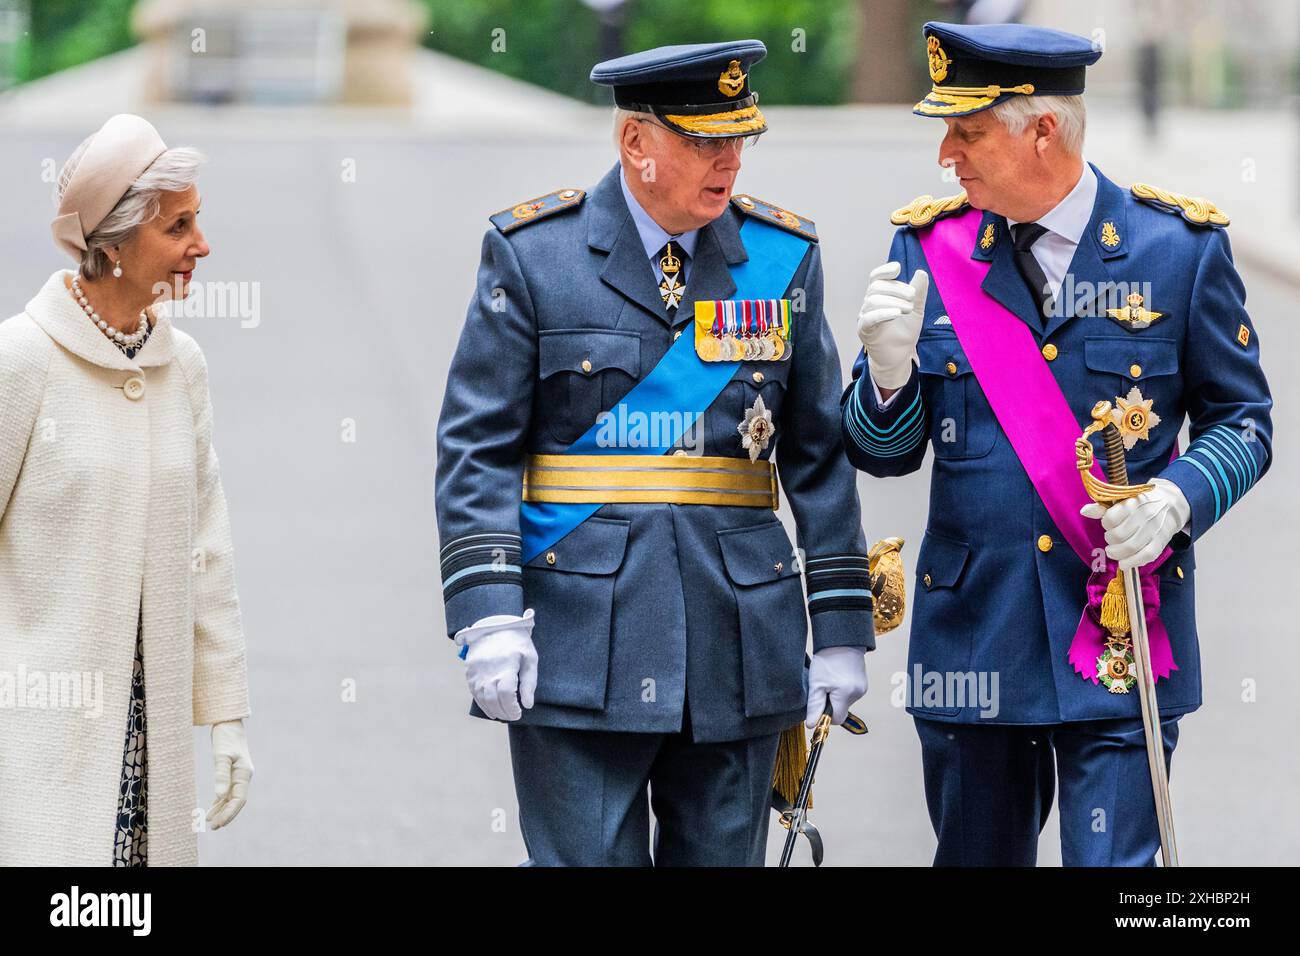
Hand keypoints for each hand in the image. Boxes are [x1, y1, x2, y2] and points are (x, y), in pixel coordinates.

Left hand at [208, 719, 252, 829]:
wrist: (228, 723)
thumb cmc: (225, 738)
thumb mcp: (221, 755)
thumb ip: (221, 775)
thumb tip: (220, 795)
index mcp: (244, 773)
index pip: (239, 799)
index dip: (229, 813)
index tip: (217, 823)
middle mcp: (243, 776)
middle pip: (236, 801)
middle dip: (226, 815)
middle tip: (213, 827)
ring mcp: (238, 774)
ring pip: (231, 797)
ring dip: (222, 809)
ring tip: (210, 821)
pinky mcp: (231, 771)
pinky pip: (227, 790)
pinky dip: (220, 800)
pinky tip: (212, 808)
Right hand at [456, 609, 537, 720]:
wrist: (495, 625)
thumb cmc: (517, 643)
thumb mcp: (530, 658)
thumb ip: (529, 682)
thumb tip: (528, 704)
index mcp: (506, 666)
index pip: (506, 695)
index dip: (512, 708)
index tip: (519, 712)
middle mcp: (488, 671)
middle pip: (494, 700)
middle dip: (504, 712)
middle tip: (513, 716)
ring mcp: (477, 672)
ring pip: (483, 699)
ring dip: (493, 710)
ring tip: (503, 714)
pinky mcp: (470, 672)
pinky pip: (475, 693)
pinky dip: (483, 704)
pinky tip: (491, 709)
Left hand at [805, 645, 867, 727]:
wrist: (841, 640)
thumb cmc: (827, 660)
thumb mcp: (816, 683)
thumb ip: (814, 706)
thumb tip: (811, 725)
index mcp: (846, 695)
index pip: (837, 720)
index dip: (826, 715)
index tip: (818, 703)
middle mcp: (858, 694)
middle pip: (841, 710)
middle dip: (830, 703)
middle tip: (822, 686)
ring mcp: (862, 688)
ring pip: (845, 702)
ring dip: (836, 695)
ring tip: (829, 678)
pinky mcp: (863, 683)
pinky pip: (850, 693)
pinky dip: (842, 689)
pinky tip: (837, 676)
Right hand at [857, 262, 927, 389]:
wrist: (899, 357)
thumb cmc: (904, 334)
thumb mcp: (915, 310)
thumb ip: (918, 293)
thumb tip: (921, 273)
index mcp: (879, 297)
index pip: (876, 278)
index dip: (884, 271)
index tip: (897, 268)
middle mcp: (868, 305)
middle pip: (876, 287)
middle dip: (896, 288)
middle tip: (913, 297)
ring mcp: (864, 317)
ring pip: (873, 300)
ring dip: (893, 301)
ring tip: (909, 308)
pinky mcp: (864, 330)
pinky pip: (869, 318)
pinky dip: (883, 313)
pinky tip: (897, 313)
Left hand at [1079, 477, 1190, 570]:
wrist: (1170, 504)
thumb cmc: (1140, 504)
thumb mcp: (1123, 501)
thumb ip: (1103, 508)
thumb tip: (1084, 511)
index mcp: (1133, 502)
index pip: (1110, 519)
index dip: (1105, 524)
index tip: (1108, 524)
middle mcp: (1145, 515)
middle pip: (1118, 535)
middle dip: (1110, 540)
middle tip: (1111, 539)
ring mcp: (1155, 529)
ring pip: (1131, 547)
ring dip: (1117, 553)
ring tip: (1113, 552)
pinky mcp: (1162, 541)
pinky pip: (1146, 555)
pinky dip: (1132, 562)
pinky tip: (1124, 564)